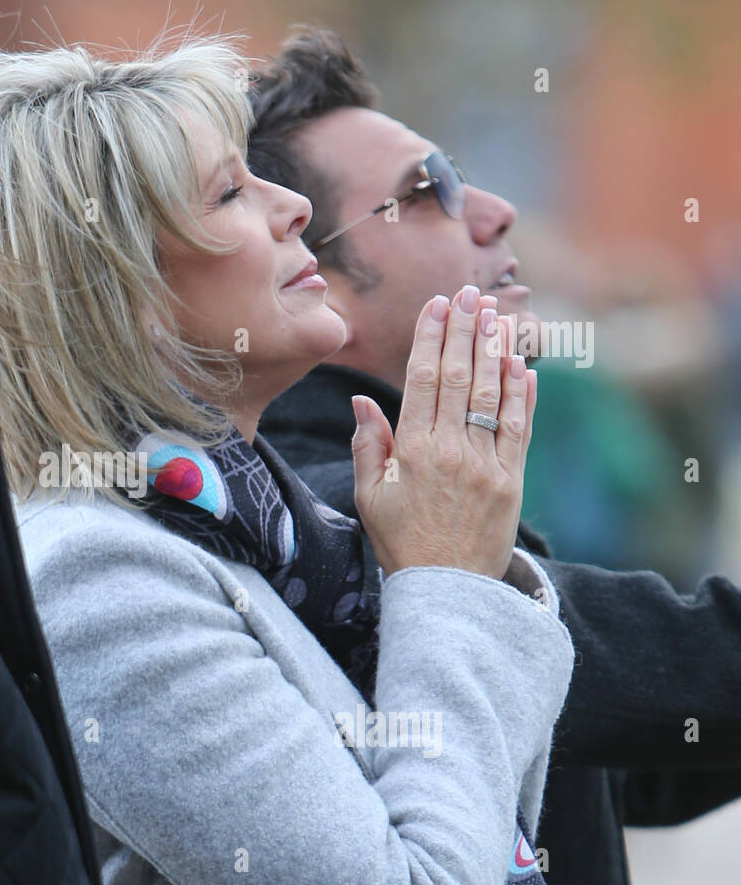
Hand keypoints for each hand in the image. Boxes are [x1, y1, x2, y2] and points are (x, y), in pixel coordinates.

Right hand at [351, 285, 537, 579]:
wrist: (446, 590)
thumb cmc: (400, 541)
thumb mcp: (370, 496)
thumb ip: (367, 445)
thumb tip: (362, 399)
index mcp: (412, 452)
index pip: (423, 380)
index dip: (431, 338)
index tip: (437, 305)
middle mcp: (450, 452)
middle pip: (460, 377)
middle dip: (465, 330)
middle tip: (469, 294)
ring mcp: (485, 464)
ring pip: (492, 395)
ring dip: (494, 350)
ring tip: (495, 314)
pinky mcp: (513, 480)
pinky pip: (520, 427)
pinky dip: (522, 393)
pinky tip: (520, 363)